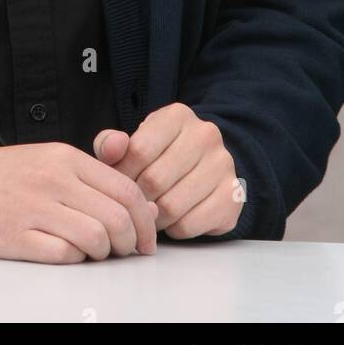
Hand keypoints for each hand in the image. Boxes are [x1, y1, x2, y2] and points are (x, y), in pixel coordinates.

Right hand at [0, 140, 160, 262]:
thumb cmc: (12, 176)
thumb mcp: (55, 161)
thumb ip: (101, 180)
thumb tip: (149, 208)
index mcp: (67, 158)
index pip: (126, 190)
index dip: (146, 220)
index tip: (147, 238)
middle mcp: (54, 180)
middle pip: (117, 218)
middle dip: (131, 243)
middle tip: (127, 251)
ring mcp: (35, 209)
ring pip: (96, 239)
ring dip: (104, 254)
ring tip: (97, 253)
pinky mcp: (17, 237)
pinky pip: (65, 255)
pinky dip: (75, 260)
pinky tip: (69, 253)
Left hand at [93, 103, 244, 238]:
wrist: (202, 168)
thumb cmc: (159, 156)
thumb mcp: (132, 143)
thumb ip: (111, 144)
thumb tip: (110, 149)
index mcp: (177, 116)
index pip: (139, 150)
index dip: (123, 174)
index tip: (120, 183)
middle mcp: (205, 135)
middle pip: (155, 180)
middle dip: (138, 198)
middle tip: (134, 203)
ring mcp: (223, 164)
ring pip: (172, 206)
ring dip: (154, 217)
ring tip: (151, 211)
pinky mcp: (232, 196)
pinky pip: (190, 224)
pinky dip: (174, 229)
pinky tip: (173, 219)